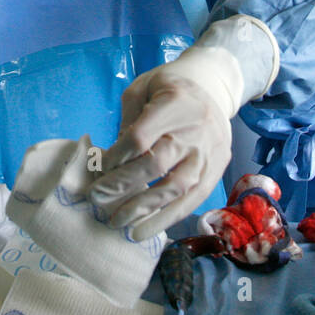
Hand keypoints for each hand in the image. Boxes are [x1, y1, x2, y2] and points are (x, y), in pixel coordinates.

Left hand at [89, 68, 231, 240]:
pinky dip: (169, 217)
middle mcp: (196, 129)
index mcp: (174, 103)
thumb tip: (113, 161)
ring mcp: (210, 151)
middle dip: (123, 185)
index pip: (140, 137)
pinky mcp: (218, 167)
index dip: (116, 156)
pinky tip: (147, 229)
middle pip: (156, 164)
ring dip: (145, 209)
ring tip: (118, 222)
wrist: (214, 85)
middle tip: (97, 199)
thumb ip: (128, 120)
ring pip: (177, 186)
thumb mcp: (142, 88)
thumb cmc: (169, 86)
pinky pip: (195, 198)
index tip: (100, 167)